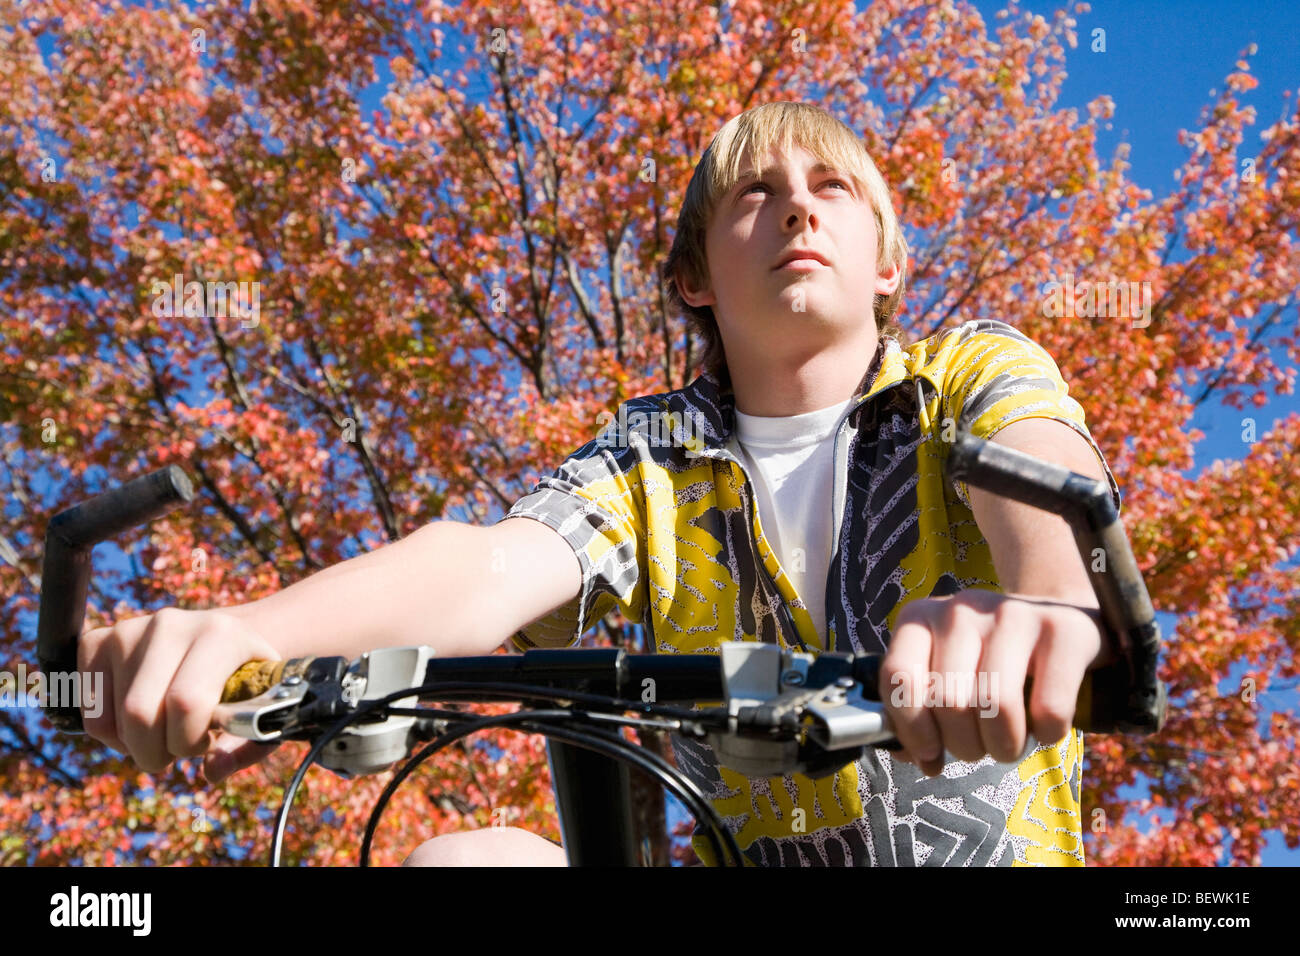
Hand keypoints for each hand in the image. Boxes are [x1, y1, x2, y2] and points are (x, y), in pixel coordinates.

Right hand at [78, 607, 282, 782]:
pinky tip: (137, 721)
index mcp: (221, 634)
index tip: (204, 744)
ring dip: (135, 744)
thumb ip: (249, 745)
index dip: (189, 741)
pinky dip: (109, 733)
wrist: (221, 641)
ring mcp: (130, 630)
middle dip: (155, 752)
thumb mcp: (262, 709)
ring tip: (163, 730)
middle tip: (177, 749)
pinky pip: (88, 710)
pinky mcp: (98, 642)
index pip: (187, 702)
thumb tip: (213, 771)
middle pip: (139, 713)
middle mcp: (171, 625)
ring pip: (112, 718)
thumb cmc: (244, 682)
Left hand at [878, 588, 1106, 775]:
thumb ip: (918, 715)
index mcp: (920, 619)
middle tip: (980, 749)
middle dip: (964, 746)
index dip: (912, 728)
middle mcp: (961, 610)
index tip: (931, 753)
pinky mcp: (1063, 629)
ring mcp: (1013, 614)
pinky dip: (1046, 735)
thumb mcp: (944, 677)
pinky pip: (1049, 709)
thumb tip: (916, 758)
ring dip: (1003, 746)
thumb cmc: (988, 663)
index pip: (898, 676)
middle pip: (949, 701)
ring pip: (996, 705)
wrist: (1058, 624)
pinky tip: (1044, 727)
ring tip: (1009, 744)